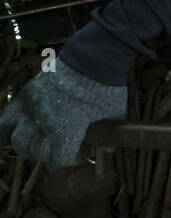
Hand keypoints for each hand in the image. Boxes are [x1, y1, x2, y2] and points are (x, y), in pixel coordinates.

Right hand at [0, 59, 126, 166]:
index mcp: (64, 132)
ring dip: (26, 143)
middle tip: (57, 146)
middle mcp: (42, 124)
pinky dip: (8, 127)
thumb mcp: (113, 114)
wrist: (91, 58)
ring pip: (16, 138)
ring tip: (38, 139)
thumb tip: (108, 151)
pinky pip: (6, 117)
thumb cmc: (105, 88)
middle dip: (46, 153)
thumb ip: (109, 135)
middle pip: (33, 151)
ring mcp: (30, 109)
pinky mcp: (24, 95)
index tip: (76, 153)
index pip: (57, 159)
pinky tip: (16, 130)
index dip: (69, 159)